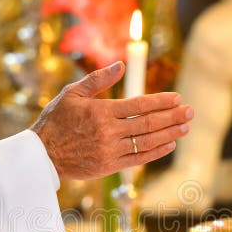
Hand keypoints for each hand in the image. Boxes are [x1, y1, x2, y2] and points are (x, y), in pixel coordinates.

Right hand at [30, 62, 192, 179]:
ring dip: (170, 134)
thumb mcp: (72, 93)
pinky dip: (156, 151)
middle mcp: (109, 132)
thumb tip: (121, 66)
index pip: (139, 105)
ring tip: (185, 127)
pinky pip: (139, 158)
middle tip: (190, 111)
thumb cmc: (56, 120)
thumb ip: (98, 80)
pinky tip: (169, 144)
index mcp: (102, 112)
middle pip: (149, 123)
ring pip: (147, 141)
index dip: (161, 101)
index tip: (177, 98)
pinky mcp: (110, 165)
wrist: (42, 155)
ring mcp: (111, 150)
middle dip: (172, 116)